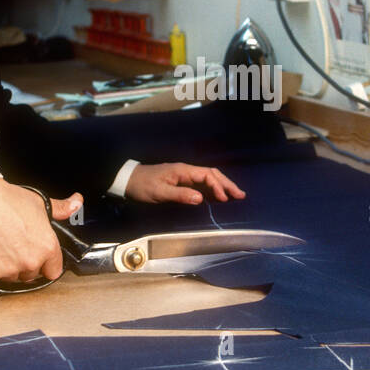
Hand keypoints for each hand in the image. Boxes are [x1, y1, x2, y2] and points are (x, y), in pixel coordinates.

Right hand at [0, 179, 81, 284]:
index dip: (46, 264)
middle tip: (15, 245)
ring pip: (12, 277)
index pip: (54, 271)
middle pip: (32, 274)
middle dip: (25, 264)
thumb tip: (76, 202)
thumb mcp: (40, 202)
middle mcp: (30, 261)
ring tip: (1, 245)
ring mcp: (9, 269)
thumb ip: (61, 208)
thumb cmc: (6, 200)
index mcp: (47, 247)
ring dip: (8, 268)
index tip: (39, 259)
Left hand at [125, 163, 245, 204]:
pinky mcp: (182, 183)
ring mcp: (185, 177)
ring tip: (236, 196)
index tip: (225, 199)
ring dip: (222, 186)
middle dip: (227, 184)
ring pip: (209, 179)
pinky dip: (213, 190)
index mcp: (183, 170)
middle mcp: (187, 171)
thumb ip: (180, 195)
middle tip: (241, 195)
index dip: (218, 186)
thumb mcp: (159, 192)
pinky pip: (202, 185)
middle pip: (212, 174)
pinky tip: (219, 197)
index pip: (207, 176)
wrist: (128, 181)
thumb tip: (201, 199)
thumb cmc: (142, 186)